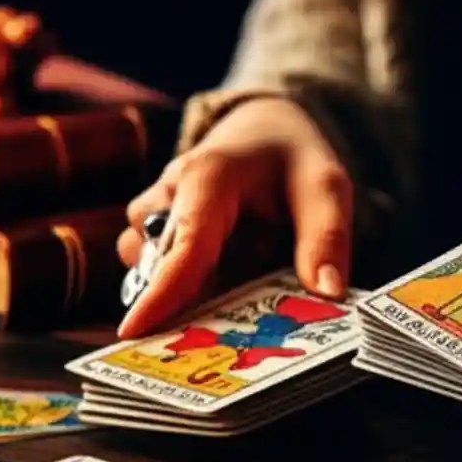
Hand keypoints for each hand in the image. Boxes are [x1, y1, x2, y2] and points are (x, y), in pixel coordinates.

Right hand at [115, 97, 352, 338]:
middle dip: (180, 304)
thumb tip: (327, 293)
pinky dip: (182, 283)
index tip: (134, 331)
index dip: (161, 293)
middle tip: (222, 324)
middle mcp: (168, 193)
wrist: (261, 130)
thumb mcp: (325, 186)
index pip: (183, 245)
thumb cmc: (290, 157)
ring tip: (239, 273)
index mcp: (208, 177)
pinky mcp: (150, 231)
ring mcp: (153, 212)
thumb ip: (325, 238)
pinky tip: (221, 273)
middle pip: (156, 266)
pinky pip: (152, 268)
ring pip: (148, 269)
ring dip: (187, 288)